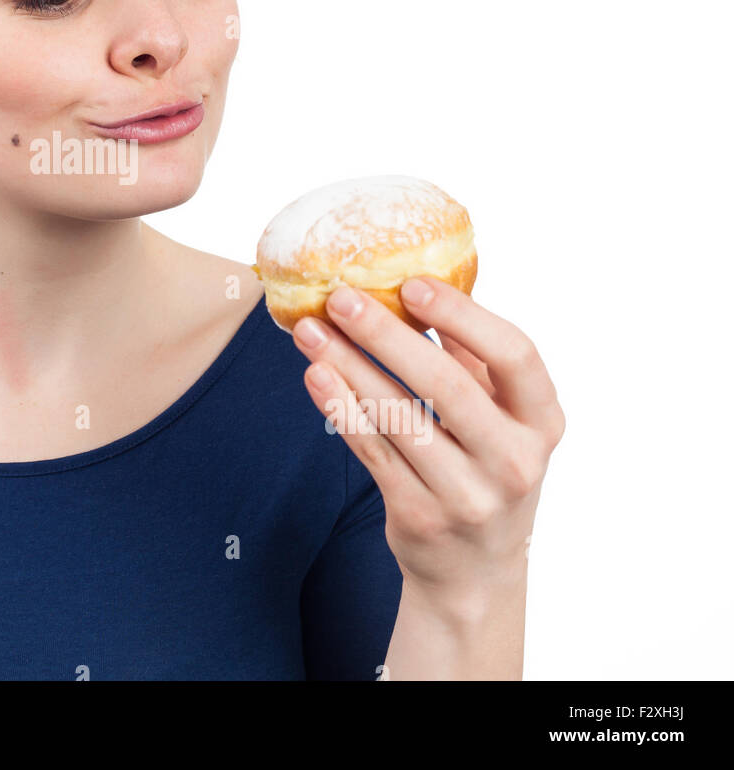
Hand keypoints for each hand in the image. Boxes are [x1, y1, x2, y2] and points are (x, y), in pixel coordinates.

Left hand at [292, 277, 564, 619]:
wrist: (475, 569)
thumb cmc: (484, 465)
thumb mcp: (500, 416)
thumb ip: (471, 358)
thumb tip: (420, 281)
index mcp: (542, 421)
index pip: (515, 356)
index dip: (464, 316)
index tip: (411, 282)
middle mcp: (513, 460)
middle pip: (446, 386)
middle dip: (386, 335)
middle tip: (340, 297)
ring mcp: (468, 494)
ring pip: (397, 417)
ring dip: (348, 366)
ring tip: (309, 330)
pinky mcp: (420, 516)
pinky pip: (372, 451)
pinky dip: (340, 409)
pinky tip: (316, 375)